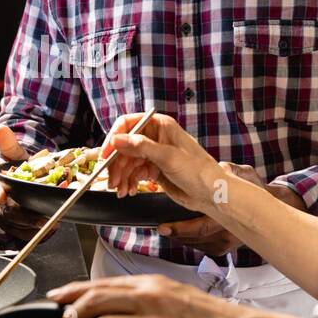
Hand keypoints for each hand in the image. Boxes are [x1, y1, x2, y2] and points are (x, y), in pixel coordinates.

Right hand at [0, 125, 47, 240]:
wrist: (7, 180)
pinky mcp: (10, 225)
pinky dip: (35, 232)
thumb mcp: (10, 153)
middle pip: (7, 211)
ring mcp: (1, 215)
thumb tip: (1, 129)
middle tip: (47, 215)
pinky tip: (50, 228)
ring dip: (35, 224)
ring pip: (15, 224)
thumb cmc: (9, 166)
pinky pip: (20, 233)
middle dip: (27, 214)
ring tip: (55, 221)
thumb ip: (9, 144)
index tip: (1, 196)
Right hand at [98, 112, 223, 212]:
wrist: (211, 193)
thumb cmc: (198, 170)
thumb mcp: (168, 157)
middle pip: (124, 146)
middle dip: (116, 164)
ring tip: (119, 190)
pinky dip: (129, 182)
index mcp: (160, 126)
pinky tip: (128, 190)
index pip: (128, 124)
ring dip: (121, 176)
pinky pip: (134, 173)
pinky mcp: (154, 169)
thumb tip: (117, 139)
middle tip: (111, 180)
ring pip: (127, 161)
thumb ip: (141, 147)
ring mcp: (154, 154)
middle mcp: (155, 137)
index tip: (106, 155)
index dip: (114, 138)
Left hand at [157, 161, 272, 256]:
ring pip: (199, 245)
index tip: (164, 226)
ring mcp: (227, 243)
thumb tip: (222, 169)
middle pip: (198, 238)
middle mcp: (230, 233)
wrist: (272, 206)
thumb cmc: (256, 189)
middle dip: (177, 234)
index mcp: (232, 216)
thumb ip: (232, 171)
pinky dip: (191, 241)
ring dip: (182, 238)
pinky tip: (181, 234)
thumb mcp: (247, 174)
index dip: (181, 228)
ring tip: (167, 229)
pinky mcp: (225, 247)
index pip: (203, 226)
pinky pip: (204, 247)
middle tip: (161, 229)